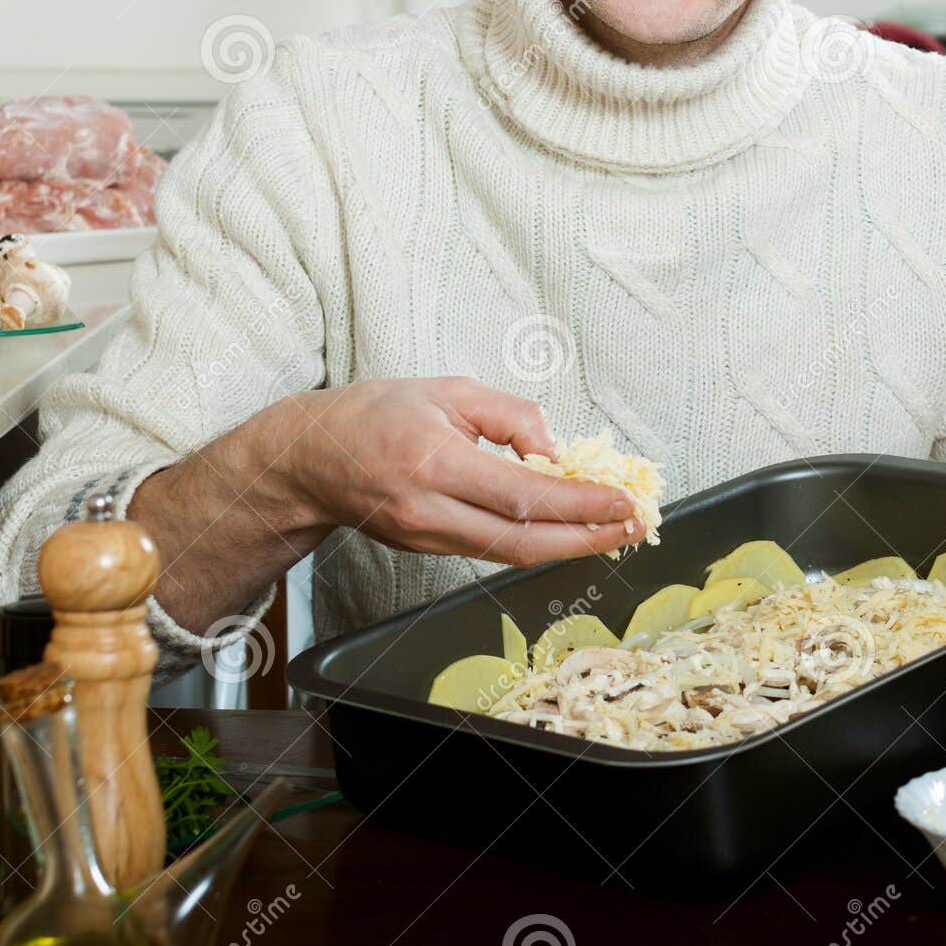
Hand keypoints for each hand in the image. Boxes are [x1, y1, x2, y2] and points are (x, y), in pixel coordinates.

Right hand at [276, 375, 638, 565]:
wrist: (310, 458)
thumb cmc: (376, 414)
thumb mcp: (449, 390)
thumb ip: (510, 416)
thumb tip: (555, 451)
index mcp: (433, 461)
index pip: (522, 495)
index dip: (580, 505)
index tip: (623, 502)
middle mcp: (428, 509)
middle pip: (522, 541)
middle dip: (588, 539)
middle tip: (635, 527)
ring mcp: (425, 538)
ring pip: (510, 555)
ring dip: (569, 545)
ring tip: (614, 529)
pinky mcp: (426, 550)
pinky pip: (491, 550)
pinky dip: (535, 542)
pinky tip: (567, 529)